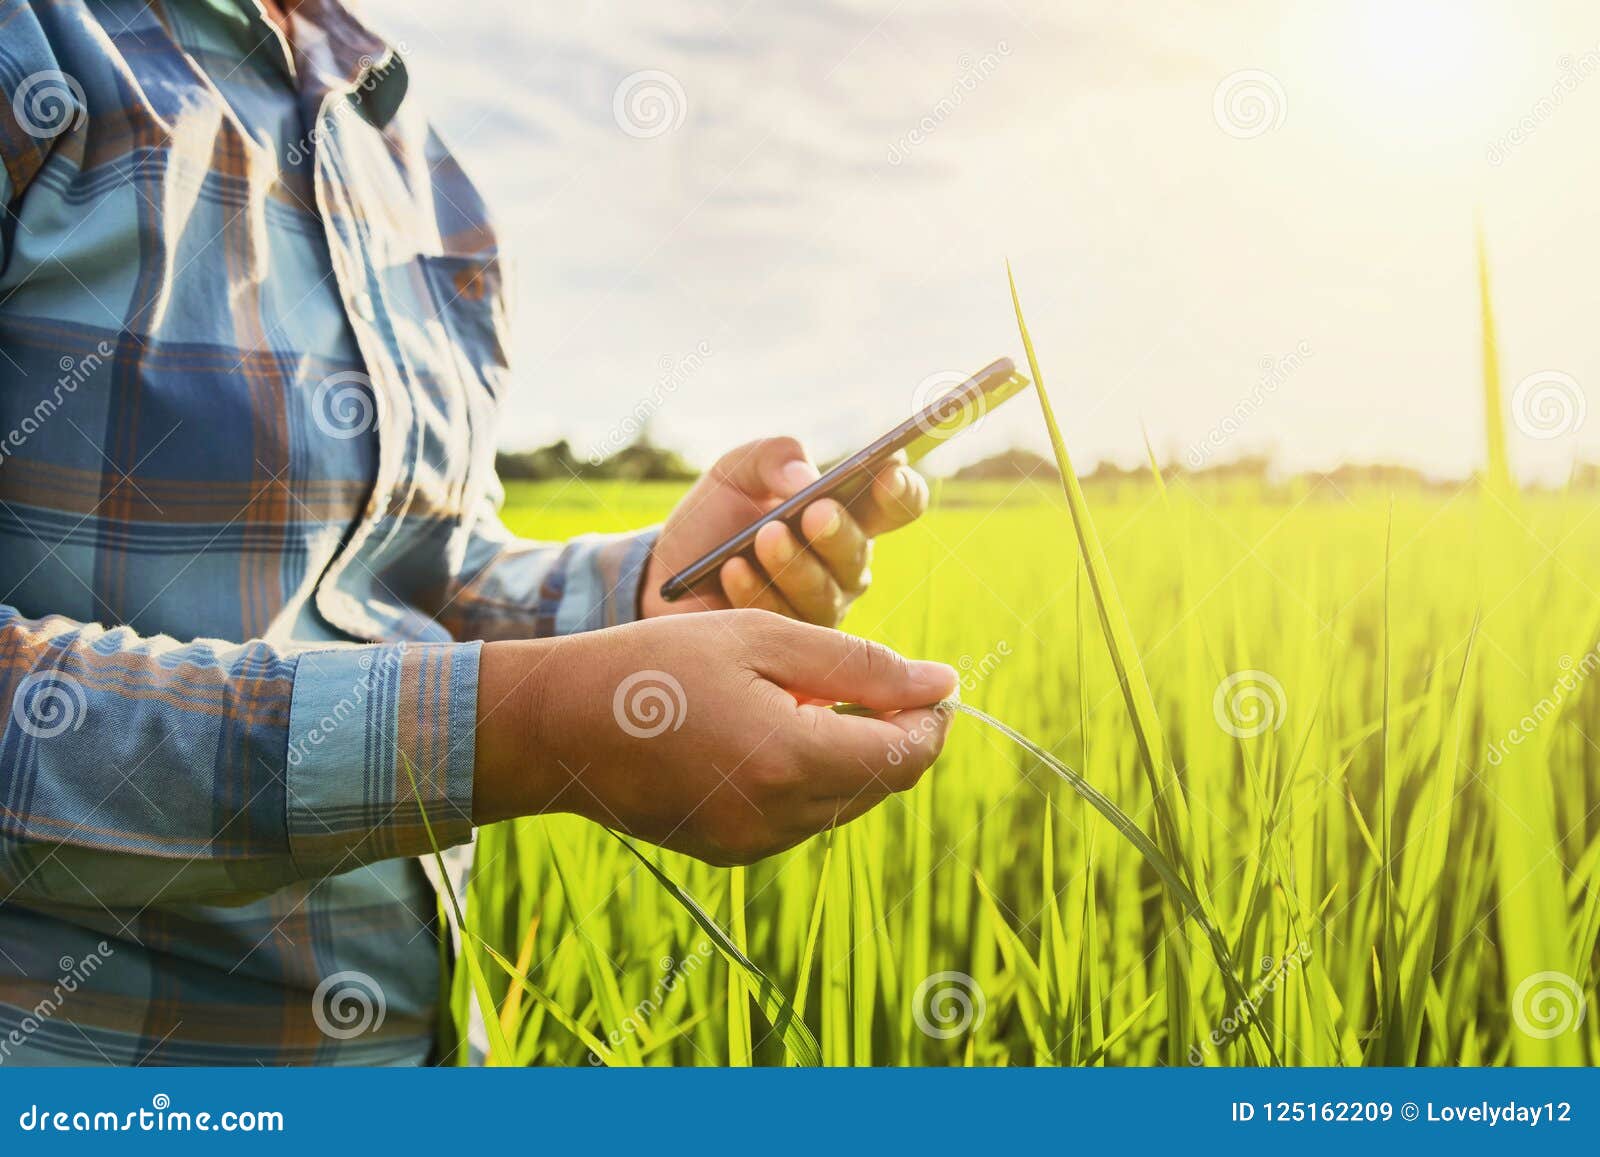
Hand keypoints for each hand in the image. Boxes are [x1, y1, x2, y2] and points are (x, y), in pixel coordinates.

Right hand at [473, 610, 956, 864]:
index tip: (935, 683)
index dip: (932, 720)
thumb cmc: (658, 664)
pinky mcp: (729, 851)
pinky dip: (807, 776)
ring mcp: (752, 844)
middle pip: (879, 784)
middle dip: (894, 735)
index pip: (905, 757)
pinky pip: (799, 817)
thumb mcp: (763, 639)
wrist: (559, 724)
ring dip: (849, 754)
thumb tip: (941, 683)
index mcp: (791, 761)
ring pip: (842, 803)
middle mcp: (778, 818)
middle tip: (878, 681)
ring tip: (808, 697)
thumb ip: (859, 665)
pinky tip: (771, 730)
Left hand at [640, 437, 929, 625]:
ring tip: (766, 537)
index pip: (896, 506)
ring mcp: (818, 610)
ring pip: (823, 594)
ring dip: (794, 565)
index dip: (901, 490)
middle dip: (838, 532)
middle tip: (816, 512)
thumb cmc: (714, 519)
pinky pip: (781, 622)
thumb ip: (773, 457)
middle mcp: (843, 567)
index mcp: (847, 517)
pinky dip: (755, 591)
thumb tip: (806, 477)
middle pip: (858, 554)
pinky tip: (732, 571)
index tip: (887, 470)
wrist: (667, 573)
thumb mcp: (737, 472)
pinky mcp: (786, 647)